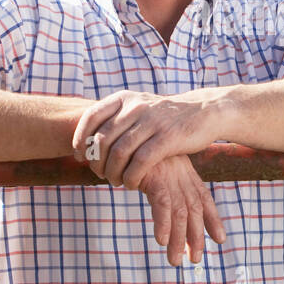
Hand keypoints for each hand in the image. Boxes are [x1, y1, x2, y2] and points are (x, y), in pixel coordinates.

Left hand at [71, 90, 220, 188]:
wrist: (204, 112)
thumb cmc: (166, 117)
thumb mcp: (140, 108)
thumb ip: (117, 119)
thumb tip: (88, 140)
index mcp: (125, 98)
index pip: (91, 117)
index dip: (80, 139)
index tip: (79, 156)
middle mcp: (136, 107)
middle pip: (102, 140)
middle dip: (96, 163)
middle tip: (101, 175)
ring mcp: (151, 122)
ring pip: (119, 153)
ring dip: (113, 173)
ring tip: (116, 182)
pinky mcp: (167, 139)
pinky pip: (140, 163)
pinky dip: (131, 178)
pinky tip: (132, 184)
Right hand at [138, 154, 225, 265]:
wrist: (120, 130)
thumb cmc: (134, 149)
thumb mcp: (156, 166)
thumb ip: (163, 183)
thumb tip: (164, 201)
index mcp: (184, 173)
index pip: (203, 199)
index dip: (212, 219)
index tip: (220, 238)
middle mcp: (180, 175)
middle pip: (194, 210)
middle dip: (196, 236)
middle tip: (195, 259)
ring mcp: (169, 176)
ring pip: (180, 212)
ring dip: (179, 238)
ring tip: (175, 261)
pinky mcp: (154, 176)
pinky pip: (162, 204)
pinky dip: (163, 223)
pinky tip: (161, 240)